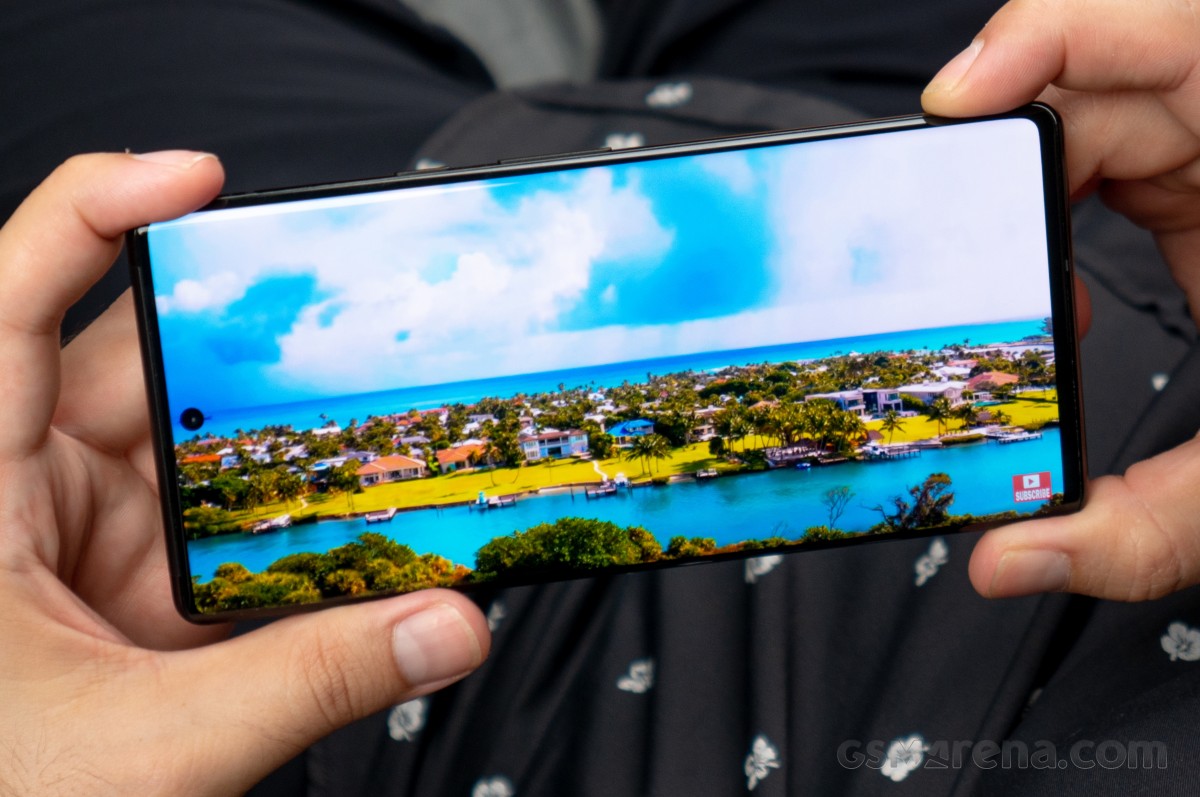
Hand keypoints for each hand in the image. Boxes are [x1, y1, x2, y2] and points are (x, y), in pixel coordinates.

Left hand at [0, 153, 488, 794]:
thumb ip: (309, 679)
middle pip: (148, 367)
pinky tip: (346, 532)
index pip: (11, 301)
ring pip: (200, 449)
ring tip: (376, 443)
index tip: (201, 177)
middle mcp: (23, 491)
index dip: (97, 212)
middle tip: (357, 334)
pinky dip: (286, 526)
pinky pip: (222, 523)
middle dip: (256, 358)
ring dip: (285, 455)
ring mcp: (82, 536)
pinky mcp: (131, 582)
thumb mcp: (148, 748)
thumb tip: (446, 624)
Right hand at [922, 0, 1199, 600]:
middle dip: (1009, 164)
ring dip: (1023, 211)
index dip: (1043, 37)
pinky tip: (1051, 295)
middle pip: (1099, 84)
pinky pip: (1102, 171)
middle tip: (948, 240)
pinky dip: (1052, 230)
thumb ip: (1148, 529)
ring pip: (1088, 128)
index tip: (960, 100)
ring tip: (1003, 292)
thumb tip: (1012, 560)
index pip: (1157, 27)